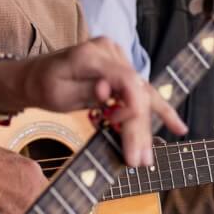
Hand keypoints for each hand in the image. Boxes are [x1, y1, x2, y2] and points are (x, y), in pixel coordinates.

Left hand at [0, 38, 186, 167]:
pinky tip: (178, 127)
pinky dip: (156, 113)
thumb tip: (107, 91)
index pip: (126, 80)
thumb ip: (86, 91)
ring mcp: (118, 59)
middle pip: (136, 92)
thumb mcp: (58, 92)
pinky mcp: (121, 70)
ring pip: (141, 97)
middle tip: (138, 161)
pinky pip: (140, 94)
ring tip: (147, 157)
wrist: (35, 76)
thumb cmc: (44, 85)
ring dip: (145, 129)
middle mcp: (110, 52)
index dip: (132, 111)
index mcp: (92, 54)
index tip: (128, 141)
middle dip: (138, 129)